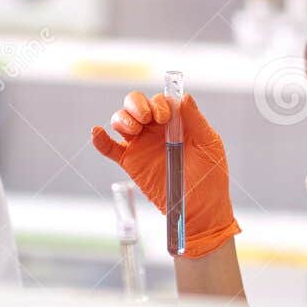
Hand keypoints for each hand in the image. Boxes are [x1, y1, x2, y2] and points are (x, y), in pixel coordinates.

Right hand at [91, 91, 240, 257]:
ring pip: (121, 120)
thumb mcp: (209, 145)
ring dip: (122, 118)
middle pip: (135, 103)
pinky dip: (99, 139)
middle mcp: (155, 129)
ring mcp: (140, 145)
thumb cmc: (209, 177)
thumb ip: (196, 121)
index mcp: (176, 121)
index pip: (160, 100)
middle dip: (136, 104)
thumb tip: (184, 97)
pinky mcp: (129, 162)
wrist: (199, 210)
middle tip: (147, 118)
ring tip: (134, 130)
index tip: (165, 117)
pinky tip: (97, 132)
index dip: (159, 102)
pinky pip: (109, 147)